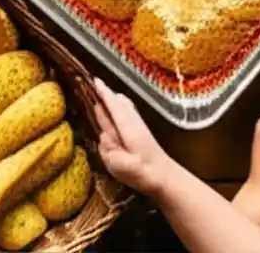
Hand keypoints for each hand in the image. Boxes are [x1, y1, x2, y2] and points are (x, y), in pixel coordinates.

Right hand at [92, 77, 180, 198]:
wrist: (166, 179)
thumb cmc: (141, 172)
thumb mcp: (118, 163)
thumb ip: (106, 147)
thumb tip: (101, 135)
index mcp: (126, 125)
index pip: (112, 103)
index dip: (102, 92)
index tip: (94, 79)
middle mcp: (133, 121)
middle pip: (120, 101)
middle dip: (107, 93)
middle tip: (93, 89)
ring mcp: (140, 126)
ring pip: (126, 106)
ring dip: (114, 101)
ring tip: (102, 100)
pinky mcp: (143, 132)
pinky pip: (128, 113)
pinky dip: (120, 109)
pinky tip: (115, 117)